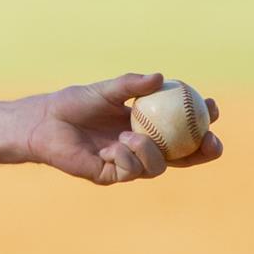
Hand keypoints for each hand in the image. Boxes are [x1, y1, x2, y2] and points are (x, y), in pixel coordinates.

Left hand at [25, 72, 222, 184]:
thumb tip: (161, 77)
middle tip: (210, 139)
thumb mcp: (105, 90)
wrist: (42, 122)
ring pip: (157, 168)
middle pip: (184, 156)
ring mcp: (127, 163)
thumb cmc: (72, 104)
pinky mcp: (110, 175)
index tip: (211, 105)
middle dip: (204, 151)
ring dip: (151, 152)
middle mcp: (142, 147)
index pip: (184, 127)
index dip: (204, 120)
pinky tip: (110, 147)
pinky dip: (125, 158)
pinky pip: (130, 172)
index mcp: (147, 126)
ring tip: (130, 136)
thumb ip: (130, 85)